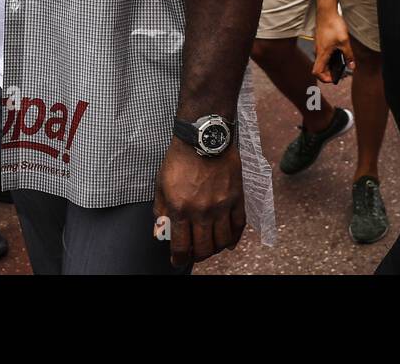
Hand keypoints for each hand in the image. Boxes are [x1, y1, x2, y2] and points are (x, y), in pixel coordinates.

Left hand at [153, 138, 244, 268]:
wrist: (202, 137)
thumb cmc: (179, 160)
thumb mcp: (161, 185)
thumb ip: (160, 211)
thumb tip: (161, 232)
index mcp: (181, 209)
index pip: (181, 246)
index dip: (178, 259)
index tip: (177, 261)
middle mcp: (202, 211)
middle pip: (204, 248)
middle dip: (197, 256)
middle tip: (195, 253)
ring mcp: (222, 205)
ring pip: (222, 240)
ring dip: (215, 249)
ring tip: (211, 246)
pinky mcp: (236, 197)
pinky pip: (239, 225)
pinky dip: (234, 237)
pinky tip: (228, 240)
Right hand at [312, 6, 354, 83]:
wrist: (326, 11)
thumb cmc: (332, 24)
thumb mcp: (344, 41)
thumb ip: (348, 55)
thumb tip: (351, 66)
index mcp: (322, 53)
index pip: (317, 72)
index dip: (325, 78)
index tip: (334, 79)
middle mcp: (318, 51)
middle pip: (320, 68)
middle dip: (329, 73)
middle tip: (340, 73)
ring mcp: (318, 46)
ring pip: (322, 61)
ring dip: (330, 65)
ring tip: (341, 63)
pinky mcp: (321, 41)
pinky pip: (323, 54)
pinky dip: (330, 57)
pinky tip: (339, 53)